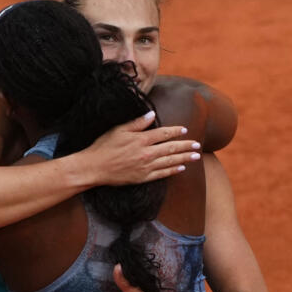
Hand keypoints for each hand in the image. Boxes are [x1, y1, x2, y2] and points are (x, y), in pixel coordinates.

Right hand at [82, 111, 200, 185]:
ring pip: (169, 161)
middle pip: (171, 148)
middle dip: (186, 146)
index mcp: (140, 139)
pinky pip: (161, 174)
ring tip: (195, 156)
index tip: (185, 130)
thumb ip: (137, 122)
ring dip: (184, 158)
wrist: (94, 168)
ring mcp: (145, 167)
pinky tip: (181, 168)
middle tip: (197, 145)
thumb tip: (152, 114)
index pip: (163, 133)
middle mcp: (146, 153)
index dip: (175, 131)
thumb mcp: (118, 130)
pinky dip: (172, 171)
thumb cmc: (103, 146)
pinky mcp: (142, 177)